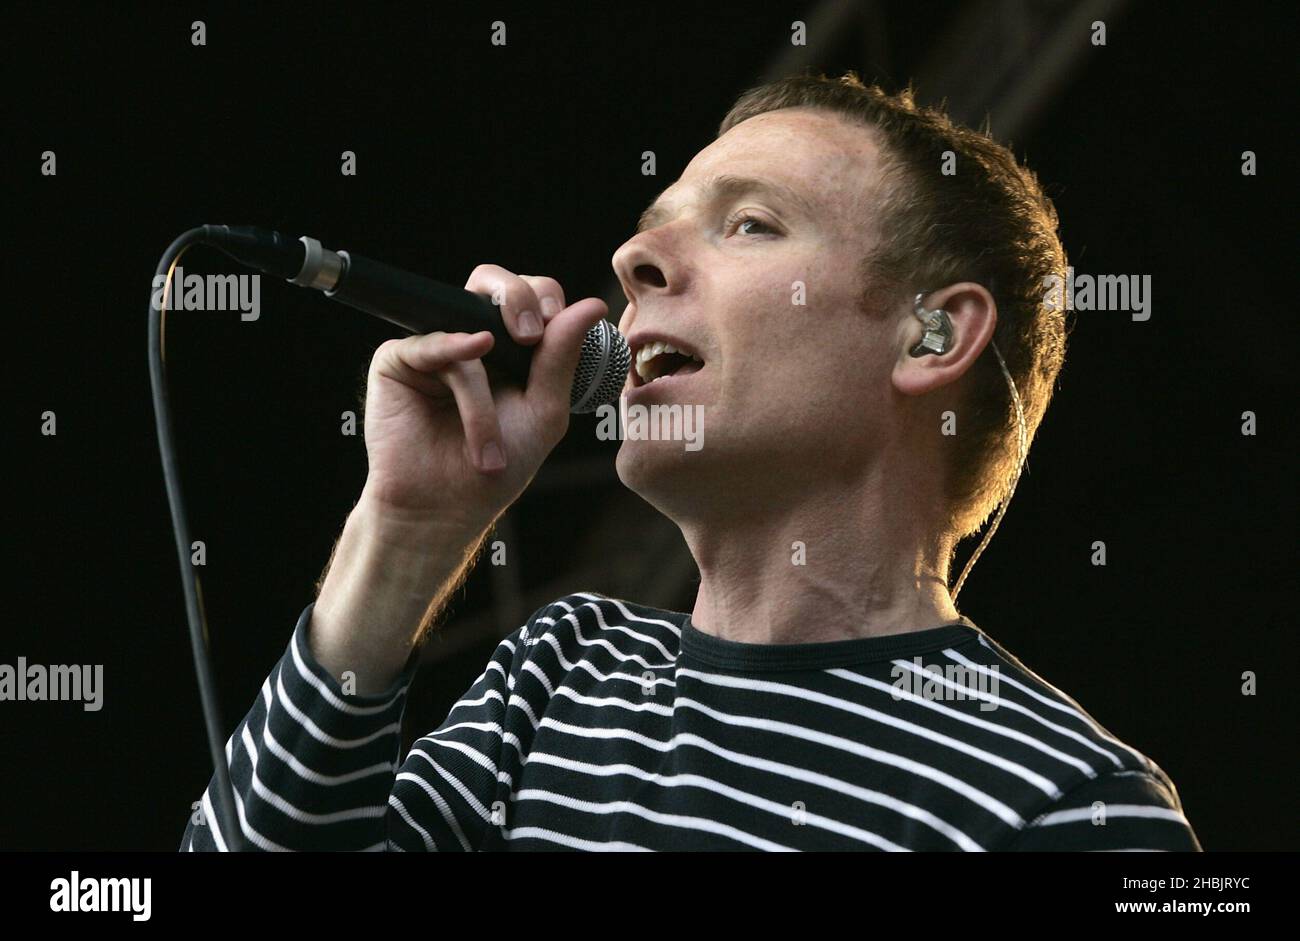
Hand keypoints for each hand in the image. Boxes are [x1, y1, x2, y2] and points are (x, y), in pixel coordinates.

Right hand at [357, 265, 609, 537]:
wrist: (445, 510)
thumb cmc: (497, 467)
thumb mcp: (543, 412)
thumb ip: (562, 357)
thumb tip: (592, 304)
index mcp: (512, 347)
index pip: (532, 296)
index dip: (544, 299)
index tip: (556, 324)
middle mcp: (472, 339)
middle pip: (493, 281)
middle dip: (518, 298)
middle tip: (530, 334)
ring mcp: (433, 346)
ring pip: (468, 329)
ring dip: (484, 395)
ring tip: (489, 450)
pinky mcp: (397, 360)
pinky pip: (431, 346)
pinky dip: (456, 370)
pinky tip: (471, 364)